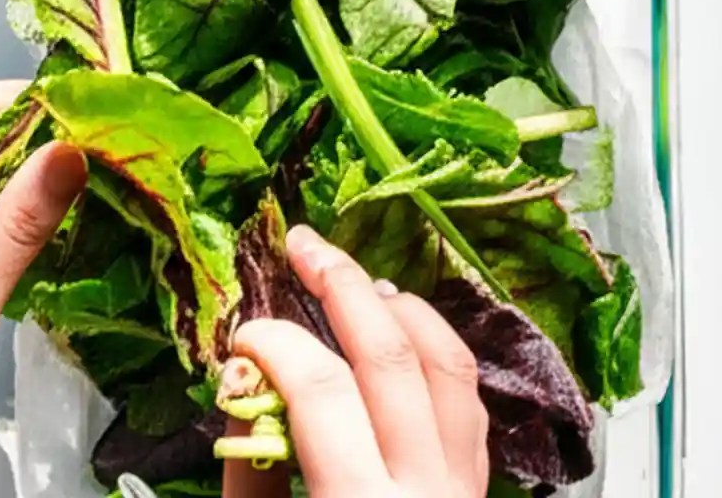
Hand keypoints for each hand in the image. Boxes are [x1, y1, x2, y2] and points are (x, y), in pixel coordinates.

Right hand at [224, 226, 488, 497]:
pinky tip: (402, 330)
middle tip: (302, 246)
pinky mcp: (479, 482)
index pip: (322, 392)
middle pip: (391, 357)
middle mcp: (425, 486)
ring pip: (447, 364)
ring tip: (357, 281)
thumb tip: (242, 377)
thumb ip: (251, 472)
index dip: (277, 345)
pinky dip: (434, 348)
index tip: (245, 334)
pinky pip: (469, 396)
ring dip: (400, 309)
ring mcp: (463, 483)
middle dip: (342, 287)